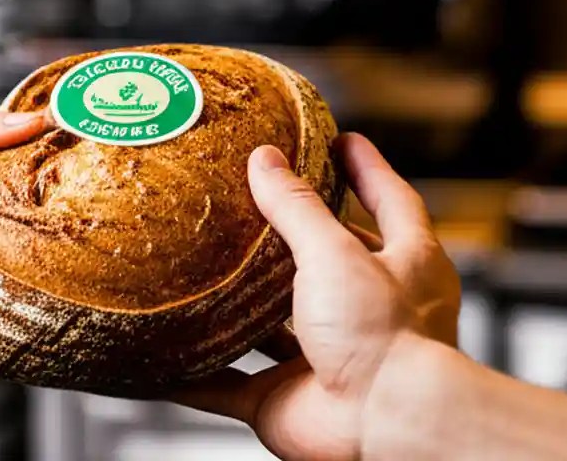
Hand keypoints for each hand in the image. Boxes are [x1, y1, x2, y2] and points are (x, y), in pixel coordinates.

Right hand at [173, 133, 460, 460]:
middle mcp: (368, 311)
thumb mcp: (336, 253)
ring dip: (237, 306)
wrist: (386, 426)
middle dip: (291, 238)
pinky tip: (162, 357)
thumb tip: (265, 161)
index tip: (342, 140)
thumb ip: (297, 208)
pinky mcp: (284, 400)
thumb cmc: (388, 339)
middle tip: (251, 203)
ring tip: (198, 271)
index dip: (366, 169)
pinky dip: (192, 374)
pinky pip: (224, 385)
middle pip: (327, 263)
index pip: (391, 201)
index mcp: (405, 265)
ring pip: (271, 327)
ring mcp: (324, 358)